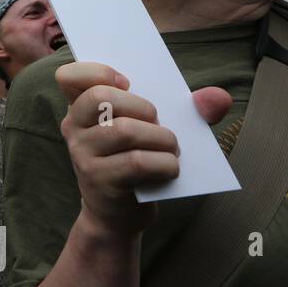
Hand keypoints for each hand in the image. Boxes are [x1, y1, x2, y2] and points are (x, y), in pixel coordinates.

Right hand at [55, 62, 231, 236]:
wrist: (119, 215)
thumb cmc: (136, 161)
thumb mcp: (151, 128)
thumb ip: (186, 107)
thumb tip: (218, 98)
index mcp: (81, 108)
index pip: (69, 76)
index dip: (98, 72)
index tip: (126, 83)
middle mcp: (75, 129)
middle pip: (101, 97)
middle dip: (144, 106)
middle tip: (156, 123)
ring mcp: (83, 155)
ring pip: (124, 130)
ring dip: (162, 138)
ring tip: (170, 148)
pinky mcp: (101, 181)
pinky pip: (138, 162)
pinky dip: (165, 163)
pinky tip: (170, 169)